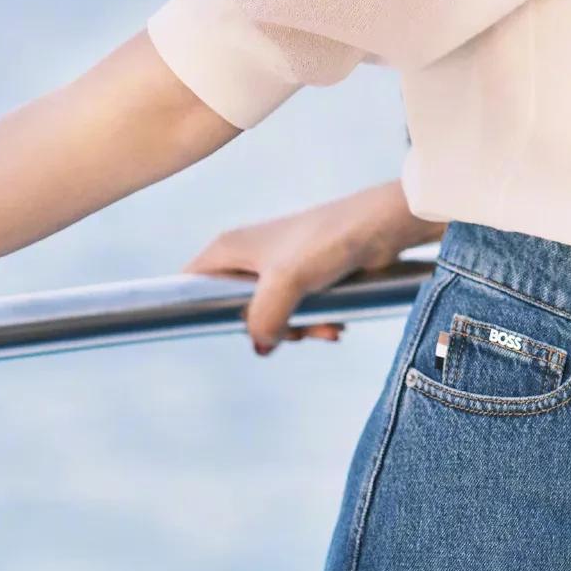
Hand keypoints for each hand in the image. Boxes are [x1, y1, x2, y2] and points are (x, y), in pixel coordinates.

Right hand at [184, 180, 424, 354]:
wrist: (381, 227)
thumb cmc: (328, 242)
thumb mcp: (285, 283)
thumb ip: (262, 319)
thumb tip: (262, 344)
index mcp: (229, 249)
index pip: (189, 285)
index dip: (197, 311)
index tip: (223, 330)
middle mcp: (249, 257)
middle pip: (236, 310)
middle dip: (265, 330)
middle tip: (291, 334)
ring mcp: (278, 268)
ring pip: (271, 316)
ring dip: (298, 330)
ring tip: (325, 329)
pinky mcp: (306, 276)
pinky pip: (298, 311)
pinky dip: (314, 322)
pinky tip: (335, 326)